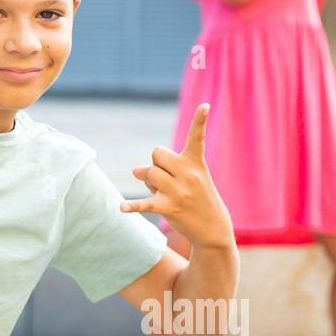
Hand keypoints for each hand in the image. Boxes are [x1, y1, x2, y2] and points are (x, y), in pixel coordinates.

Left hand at [121, 104, 234, 249]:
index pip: (197, 137)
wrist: (214, 229)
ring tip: (162, 192)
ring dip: (149, 181)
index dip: (200, 121)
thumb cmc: (198, 197)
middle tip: (169, 178)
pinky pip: (145, 203)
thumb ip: (161, 168)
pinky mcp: (170, 208)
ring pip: (148, 173)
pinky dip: (132, 206)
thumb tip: (135, 171)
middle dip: (156, 163)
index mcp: (196, 162)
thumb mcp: (187, 178)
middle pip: (157, 153)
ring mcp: (180, 191)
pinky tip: (121, 209)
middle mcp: (190, 174)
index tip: (205, 106)